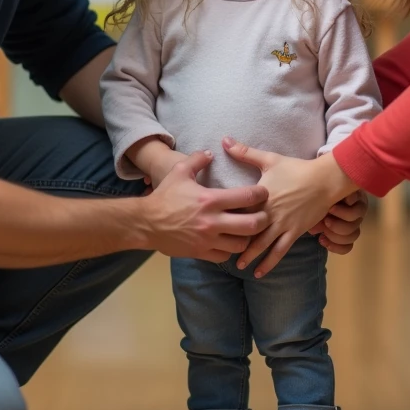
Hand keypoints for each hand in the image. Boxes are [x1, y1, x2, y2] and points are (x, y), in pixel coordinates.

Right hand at [138, 150, 268, 262]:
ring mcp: (207, 239)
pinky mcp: (201, 253)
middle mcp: (212, 221)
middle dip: (262, 220)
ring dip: (247, 238)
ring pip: (241, 244)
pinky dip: (230, 250)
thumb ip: (196, 160)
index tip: (263, 193)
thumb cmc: (164, 196)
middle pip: (252, 225)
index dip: (260, 194)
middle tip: (263, 215)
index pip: (247, 197)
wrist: (146, 223)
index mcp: (210, 199)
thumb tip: (210, 153)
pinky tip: (228, 242)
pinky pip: (224, 256)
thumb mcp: (179, 172)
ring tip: (247, 231)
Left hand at [222, 138, 356, 277]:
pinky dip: (269, 262)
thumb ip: (245, 152)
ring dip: (250, 256)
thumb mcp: (269, 159)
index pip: (237, 209)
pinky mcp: (294, 232)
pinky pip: (280, 251)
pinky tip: (260, 273)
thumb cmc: (296, 168)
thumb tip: (225, 140)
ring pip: (262, 244)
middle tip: (217, 250)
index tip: (209, 224)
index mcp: (260, 196)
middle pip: (247, 230)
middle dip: (233, 241)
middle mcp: (269, 213)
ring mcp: (282, 224)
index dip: (223, 217)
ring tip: (238, 266)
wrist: (323, 179)